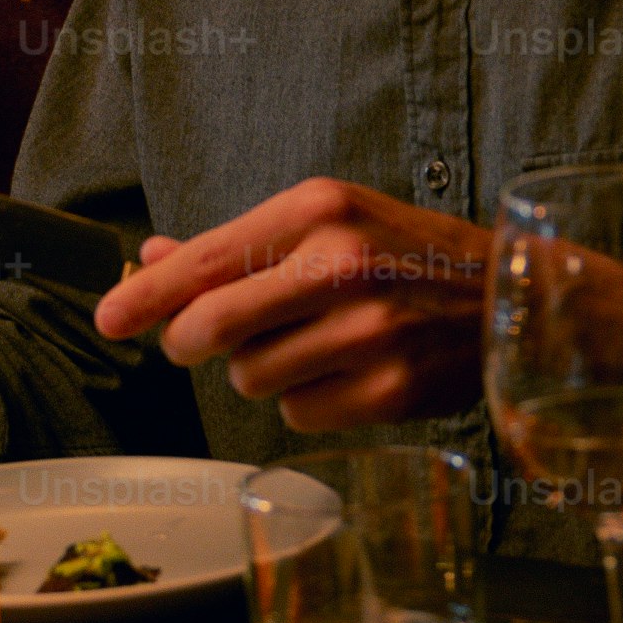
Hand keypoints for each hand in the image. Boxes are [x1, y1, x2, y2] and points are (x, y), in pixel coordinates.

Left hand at [95, 179, 493, 429]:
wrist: (514, 302)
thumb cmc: (409, 254)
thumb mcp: (330, 222)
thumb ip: (236, 245)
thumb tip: (149, 259)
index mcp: (320, 210)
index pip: (204, 261)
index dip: (144, 297)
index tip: (108, 318)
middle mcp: (341, 266)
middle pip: (209, 328)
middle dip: (186, 342)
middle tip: (193, 343)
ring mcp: (367, 334)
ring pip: (249, 377)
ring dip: (260, 369)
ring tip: (313, 342)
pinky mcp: (387, 392)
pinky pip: (295, 412)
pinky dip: (306, 398)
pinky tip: (346, 372)